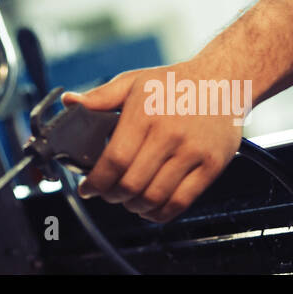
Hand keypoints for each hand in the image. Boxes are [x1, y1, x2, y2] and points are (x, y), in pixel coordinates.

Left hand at [63, 62, 243, 222]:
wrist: (223, 80)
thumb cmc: (174, 82)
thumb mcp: (134, 81)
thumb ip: (100, 96)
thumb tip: (69, 101)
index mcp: (145, 113)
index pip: (115, 160)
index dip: (96, 181)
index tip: (87, 188)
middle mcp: (169, 134)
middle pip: (132, 183)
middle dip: (112, 196)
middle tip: (107, 194)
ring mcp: (193, 151)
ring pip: (155, 197)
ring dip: (134, 207)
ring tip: (127, 200)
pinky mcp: (212, 165)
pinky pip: (182, 202)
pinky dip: (160, 213)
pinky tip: (150, 207)